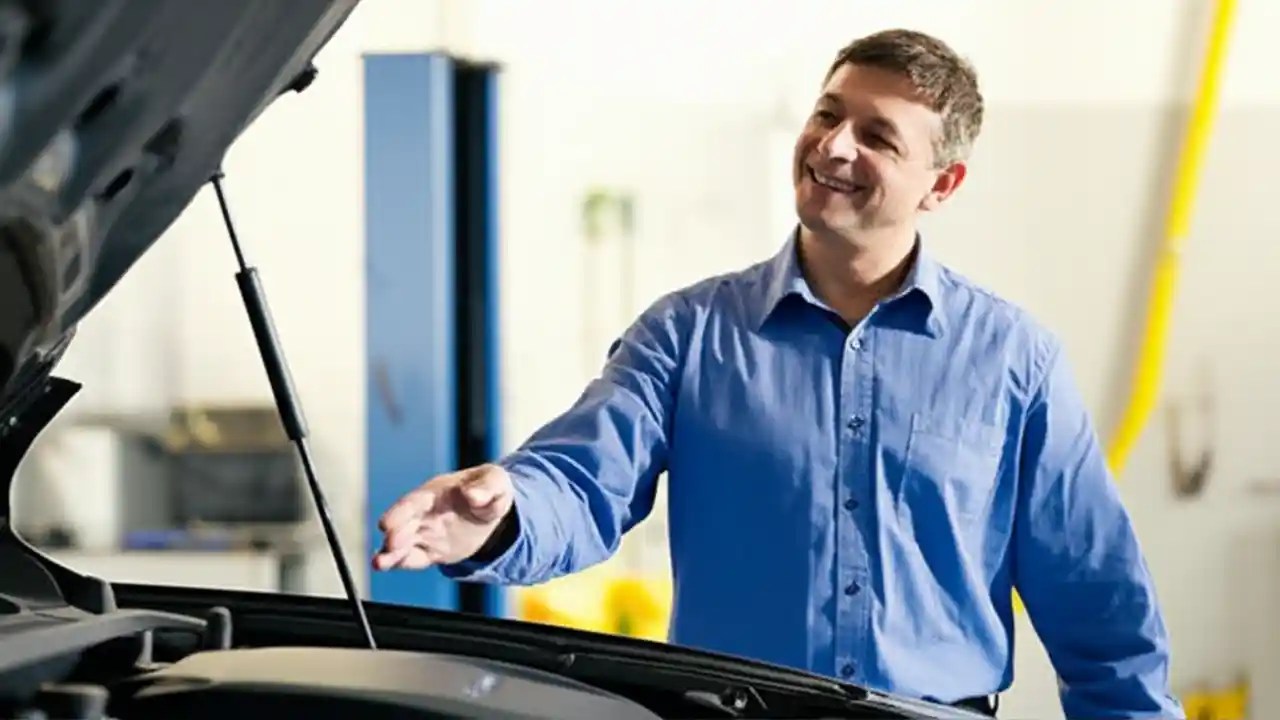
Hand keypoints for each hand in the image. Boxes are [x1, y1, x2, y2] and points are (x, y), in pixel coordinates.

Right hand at [372, 463, 514, 570]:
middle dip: (394, 535)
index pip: (414, 502)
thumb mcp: (496, 482)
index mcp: (436, 493)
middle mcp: (425, 513)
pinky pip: (415, 557)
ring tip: (377, 564)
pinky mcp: (432, 550)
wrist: (492, 508)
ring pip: (404, 543)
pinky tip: (389, 567)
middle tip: (388, 546)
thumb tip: (473, 495)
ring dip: (390, 553)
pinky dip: (402, 562)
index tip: (385, 524)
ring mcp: (427, 532)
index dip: (399, 513)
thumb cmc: (490, 489)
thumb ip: (486, 488)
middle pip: (404, 524)